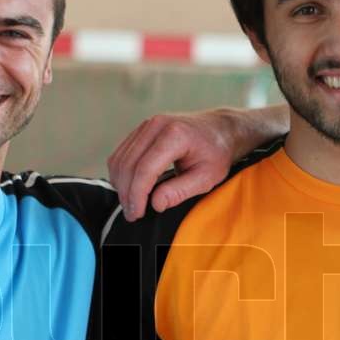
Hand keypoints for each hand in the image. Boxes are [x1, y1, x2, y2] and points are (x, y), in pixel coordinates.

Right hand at [108, 105, 286, 220]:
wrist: (219, 129)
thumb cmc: (217, 152)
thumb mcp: (206, 177)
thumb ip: (180, 191)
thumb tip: (155, 203)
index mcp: (175, 135)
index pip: (145, 169)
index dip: (137, 194)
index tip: (137, 213)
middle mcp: (157, 125)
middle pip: (129, 164)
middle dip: (127, 193)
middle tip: (132, 214)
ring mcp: (147, 125)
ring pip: (120, 159)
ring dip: (121, 184)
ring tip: (131, 204)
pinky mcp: (141, 130)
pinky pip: (121, 154)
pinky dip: (121, 173)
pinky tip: (129, 188)